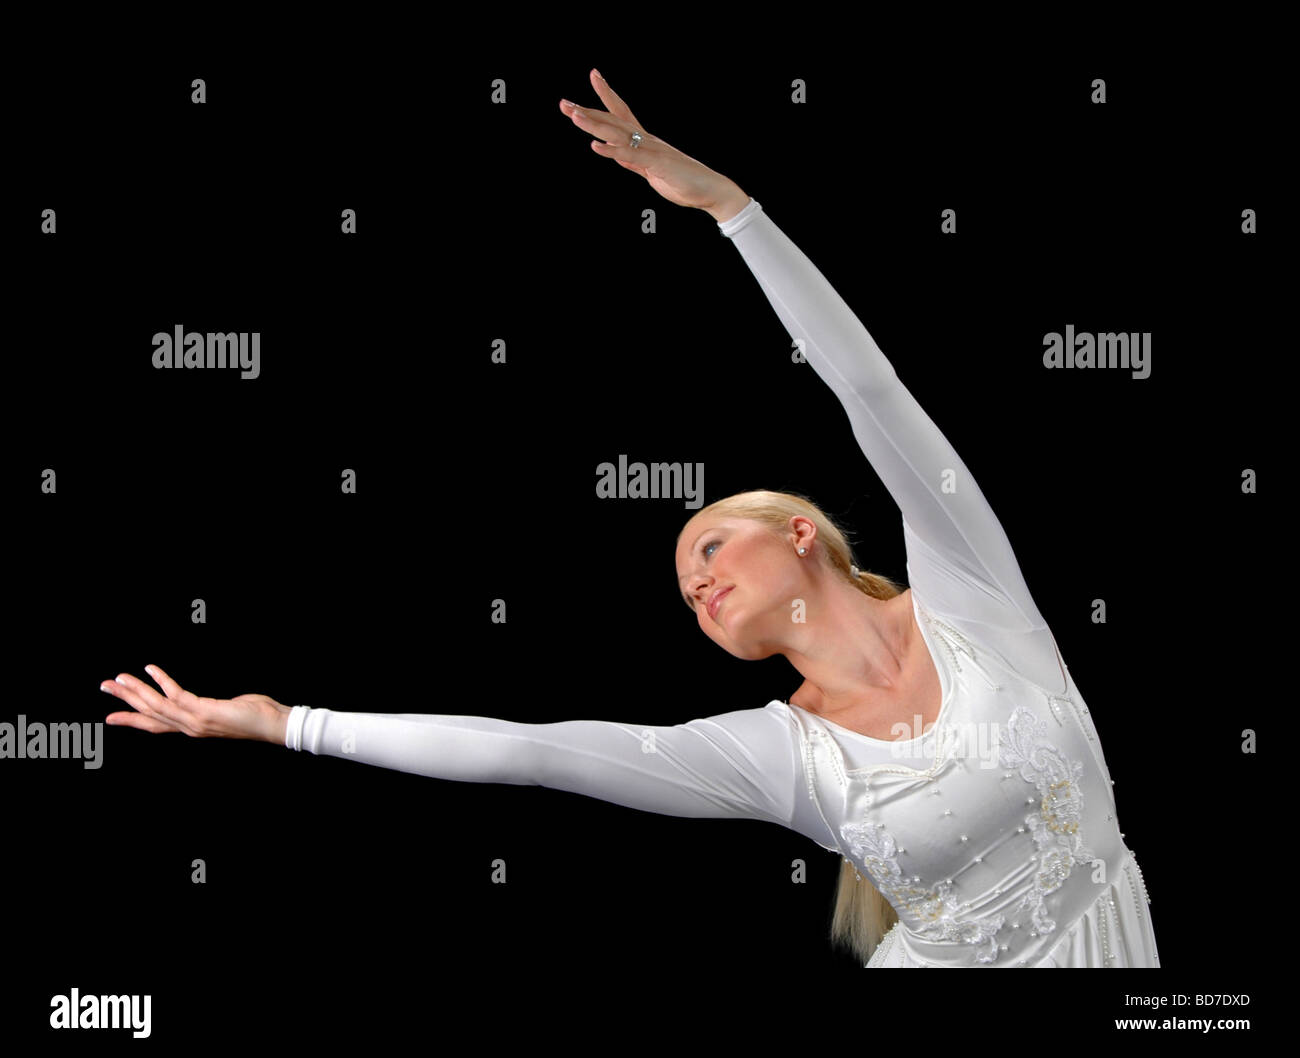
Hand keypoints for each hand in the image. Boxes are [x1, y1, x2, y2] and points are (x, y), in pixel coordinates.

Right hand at [100, 664, 287, 742]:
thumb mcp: (221, 712)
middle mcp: (189, 727)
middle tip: (104, 687)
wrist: (272, 725)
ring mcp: (195, 722)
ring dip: (135, 690)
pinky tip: (150, 668)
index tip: (109, 717)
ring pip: (156, 705)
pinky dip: (161, 680)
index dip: (131, 721)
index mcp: (191, 728)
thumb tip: (198, 702)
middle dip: (125, 700)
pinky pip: (176, 694)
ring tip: (118, 678)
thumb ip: (205, 708)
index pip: (155, 726)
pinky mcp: (203, 712)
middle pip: (148, 714)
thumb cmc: (252, 715)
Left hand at [561, 69, 745, 215]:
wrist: (709, 190)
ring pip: (618, 133)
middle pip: (612, 120)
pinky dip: (612, 150)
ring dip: (594, 124)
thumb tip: (617, 155)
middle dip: (587, 111)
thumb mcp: (650, 172)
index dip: (605, 96)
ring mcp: (651, 150)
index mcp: (645, 141)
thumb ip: (633, 162)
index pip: (620, 114)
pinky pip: (631, 155)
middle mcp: (646, 140)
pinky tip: (595, 146)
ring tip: (573, 115)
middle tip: (563, 103)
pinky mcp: (656, 164)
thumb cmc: (683, 182)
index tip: (593, 76)